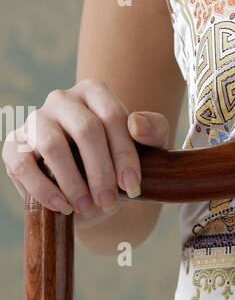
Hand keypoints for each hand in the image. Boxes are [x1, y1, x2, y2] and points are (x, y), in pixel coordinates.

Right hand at [2, 79, 169, 219]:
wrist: (91, 194)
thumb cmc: (120, 165)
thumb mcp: (149, 150)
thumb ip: (154, 132)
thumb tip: (136, 124)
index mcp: (94, 92)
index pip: (112, 117)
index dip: (124, 155)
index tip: (132, 187)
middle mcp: (62, 99)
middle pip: (85, 129)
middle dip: (100, 171)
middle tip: (108, 202)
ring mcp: (35, 119)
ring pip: (53, 145)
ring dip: (73, 182)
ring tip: (87, 207)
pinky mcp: (15, 144)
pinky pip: (23, 164)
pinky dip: (43, 189)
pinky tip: (62, 206)